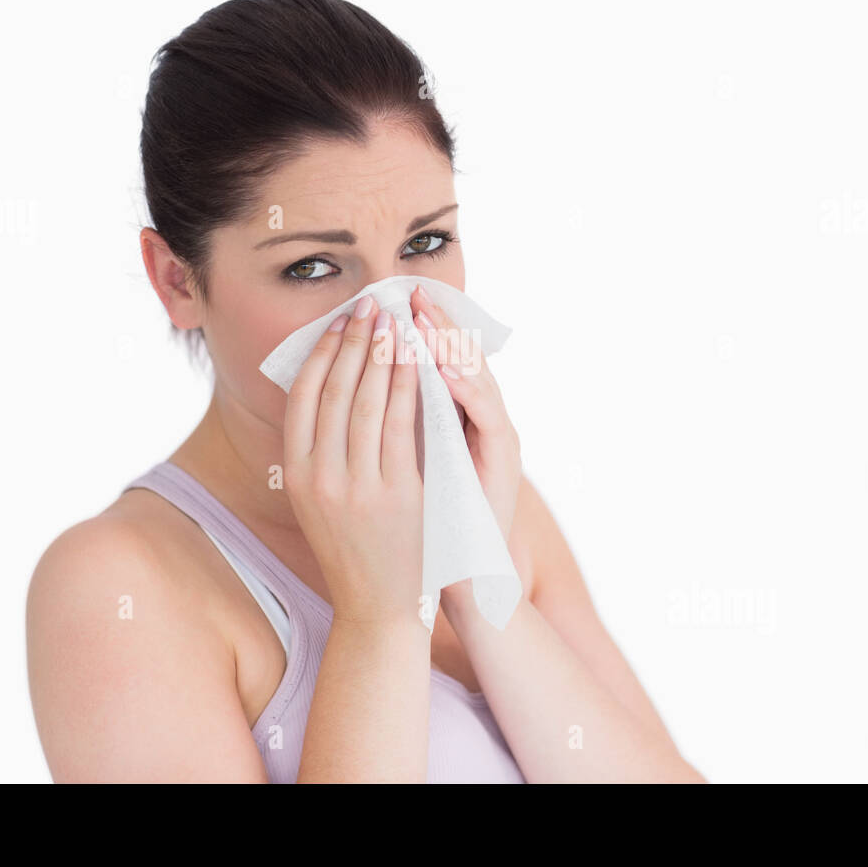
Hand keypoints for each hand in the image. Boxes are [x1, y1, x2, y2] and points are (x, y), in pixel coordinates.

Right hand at [282, 296, 424, 627]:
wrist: (378, 608)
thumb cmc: (351, 549)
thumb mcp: (317, 500)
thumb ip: (317, 452)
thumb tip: (321, 390)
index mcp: (296, 473)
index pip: (304, 397)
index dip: (323, 353)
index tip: (340, 323)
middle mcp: (320, 476)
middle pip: (337, 390)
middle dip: (356, 341)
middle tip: (372, 305)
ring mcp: (359, 485)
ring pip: (371, 402)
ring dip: (384, 354)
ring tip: (396, 321)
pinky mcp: (398, 494)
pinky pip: (406, 426)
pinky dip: (412, 387)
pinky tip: (420, 362)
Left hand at [409, 284, 522, 546]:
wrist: (465, 572)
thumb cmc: (432, 521)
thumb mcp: (413, 464)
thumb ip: (400, 424)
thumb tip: (361, 384)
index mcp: (461, 417)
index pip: (443, 360)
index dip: (422, 329)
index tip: (394, 300)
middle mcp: (485, 419)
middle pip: (463, 357)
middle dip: (438, 323)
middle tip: (414, 294)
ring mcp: (499, 437)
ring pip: (478, 376)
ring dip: (452, 345)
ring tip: (427, 318)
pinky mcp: (506, 459)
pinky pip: (487, 415)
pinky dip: (466, 388)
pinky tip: (444, 368)